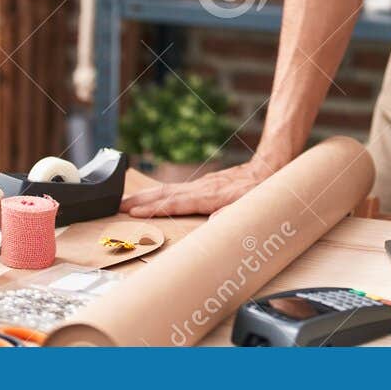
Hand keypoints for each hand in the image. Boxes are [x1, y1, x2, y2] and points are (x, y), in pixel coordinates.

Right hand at [120, 155, 281, 217]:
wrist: (273, 164)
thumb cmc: (264, 188)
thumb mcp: (254, 205)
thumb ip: (234, 214)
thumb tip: (213, 225)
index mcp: (211, 195)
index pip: (177, 202)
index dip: (155, 208)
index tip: (134, 211)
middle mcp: (204, 188)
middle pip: (166, 193)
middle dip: (141, 199)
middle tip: (117, 205)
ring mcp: (205, 184)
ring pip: (170, 190)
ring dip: (148, 195)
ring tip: (128, 201)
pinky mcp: (208, 183)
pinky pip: (180, 189)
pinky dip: (164, 193)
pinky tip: (158, 197)